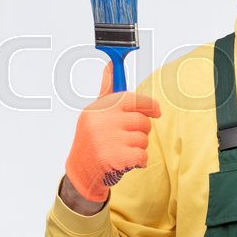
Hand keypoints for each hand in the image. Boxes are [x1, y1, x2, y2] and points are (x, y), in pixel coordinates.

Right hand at [64, 62, 160, 202]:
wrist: (80, 173)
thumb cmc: (93, 140)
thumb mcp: (96, 113)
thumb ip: (107, 89)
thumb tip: (111, 62)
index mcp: (98, 108)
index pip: (132, 99)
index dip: (149, 105)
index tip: (156, 111)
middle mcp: (101, 121)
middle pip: (142, 121)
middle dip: (141, 132)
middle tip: (127, 139)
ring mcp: (106, 139)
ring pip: (144, 139)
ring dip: (139, 148)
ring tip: (122, 151)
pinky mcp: (113, 157)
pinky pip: (142, 155)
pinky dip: (140, 161)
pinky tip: (127, 162)